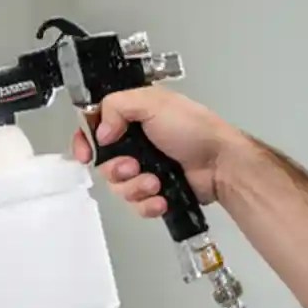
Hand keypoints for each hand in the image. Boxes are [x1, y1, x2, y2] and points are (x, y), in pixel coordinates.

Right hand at [71, 87, 241, 217]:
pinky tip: (161, 195)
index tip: (87, 154)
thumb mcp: (153, 103)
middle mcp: (135, 144)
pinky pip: (136, 205)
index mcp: (132, 117)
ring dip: (135, 187)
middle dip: (116, 169)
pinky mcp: (154, 192)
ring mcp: (144, 169)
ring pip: (118, 187)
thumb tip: (100, 131)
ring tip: (155, 181)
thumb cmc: (196, 129)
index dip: (86, 143)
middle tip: (133, 165)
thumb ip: (116, 106)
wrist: (221, 163)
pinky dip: (147, 203)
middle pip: (103, 164)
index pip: (94, 129)